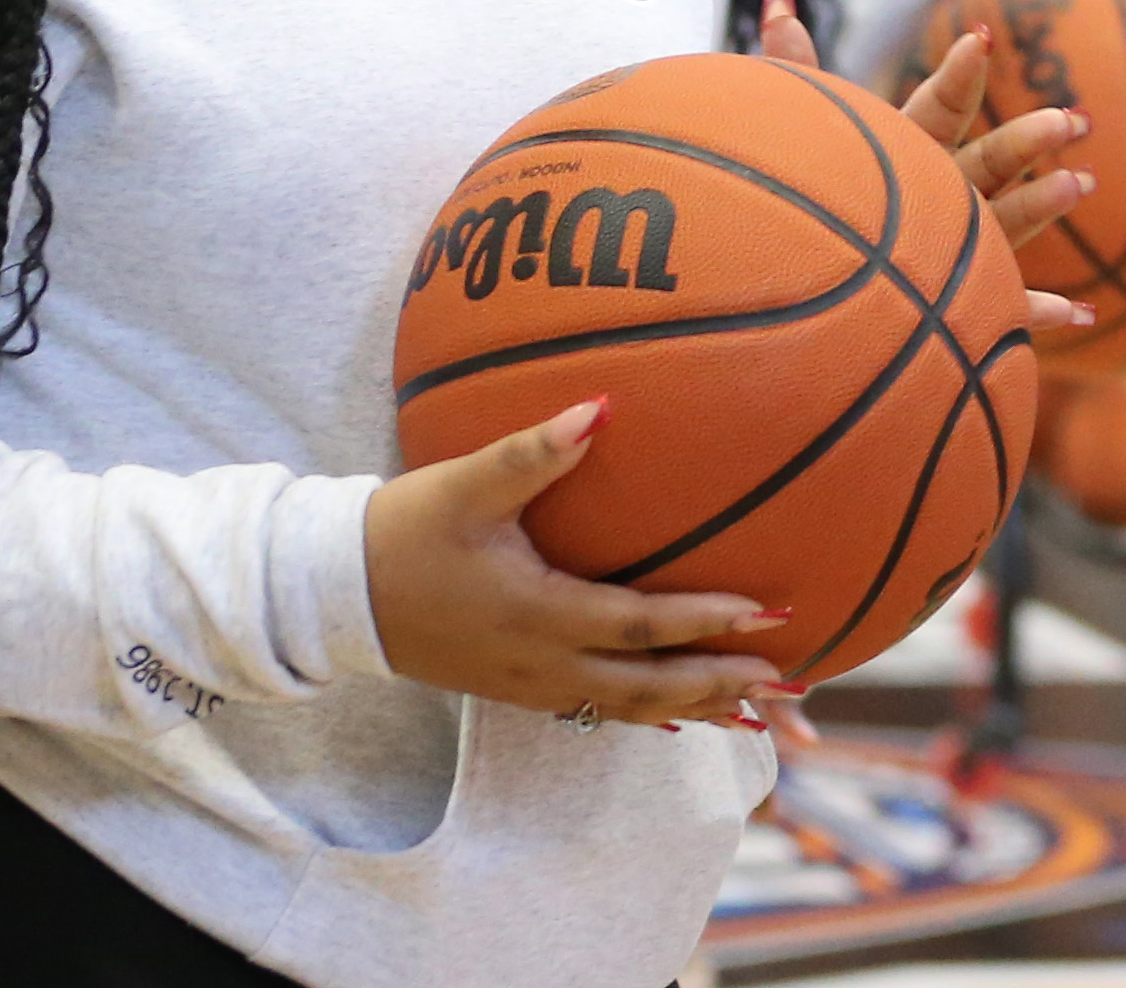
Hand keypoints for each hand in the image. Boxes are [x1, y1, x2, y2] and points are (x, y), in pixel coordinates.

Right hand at [364, 399, 791, 724]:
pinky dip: (647, 715)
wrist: (338, 595)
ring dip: (693, 708)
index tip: (766, 614)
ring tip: (753, 710)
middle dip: (719, 684)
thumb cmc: (404, 533)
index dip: (704, 622)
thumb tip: (599, 408)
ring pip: (627, 710)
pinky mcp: (518, 688)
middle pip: (647, 688)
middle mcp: (542, 664)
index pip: (638, 627)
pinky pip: (598, 711)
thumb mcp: (466, 485)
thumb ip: (533, 451)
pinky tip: (679, 717)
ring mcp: (530, 685)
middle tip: (787, 681)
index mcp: (537, 615)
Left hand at [757, 0, 1097, 334]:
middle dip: (1028, 139)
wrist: (823, 273)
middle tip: (1069, 119)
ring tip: (1080, 183)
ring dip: (1044, 205)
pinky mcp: (970, 296)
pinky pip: (1011, 307)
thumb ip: (795, 64)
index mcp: (913, 147)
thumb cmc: (820, 183)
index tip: (978, 39)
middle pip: (991, 159)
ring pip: (1010, 222)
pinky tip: (1079, 313)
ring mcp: (966, 242)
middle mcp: (948, 191)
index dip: (959, 72)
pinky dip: (1044, 311)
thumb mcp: (812, 122)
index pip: (942, 103)